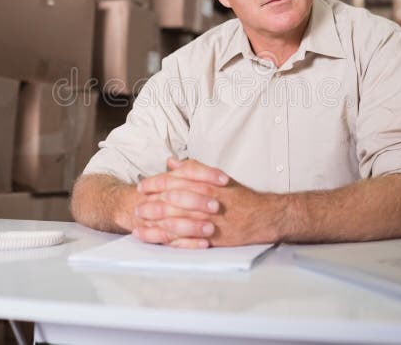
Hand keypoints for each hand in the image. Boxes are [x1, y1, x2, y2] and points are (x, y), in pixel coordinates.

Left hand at [137, 158, 282, 247]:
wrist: (264, 216)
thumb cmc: (240, 197)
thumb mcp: (217, 178)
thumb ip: (193, 168)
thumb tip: (172, 162)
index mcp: (205, 184)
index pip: (173, 181)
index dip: (154, 183)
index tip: (142, 186)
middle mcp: (204, 201)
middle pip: (169, 200)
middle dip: (149, 203)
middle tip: (136, 205)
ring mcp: (207, 221)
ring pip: (174, 220)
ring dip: (154, 221)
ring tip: (139, 222)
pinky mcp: (210, 238)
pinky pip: (184, 239)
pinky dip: (168, 239)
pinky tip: (156, 239)